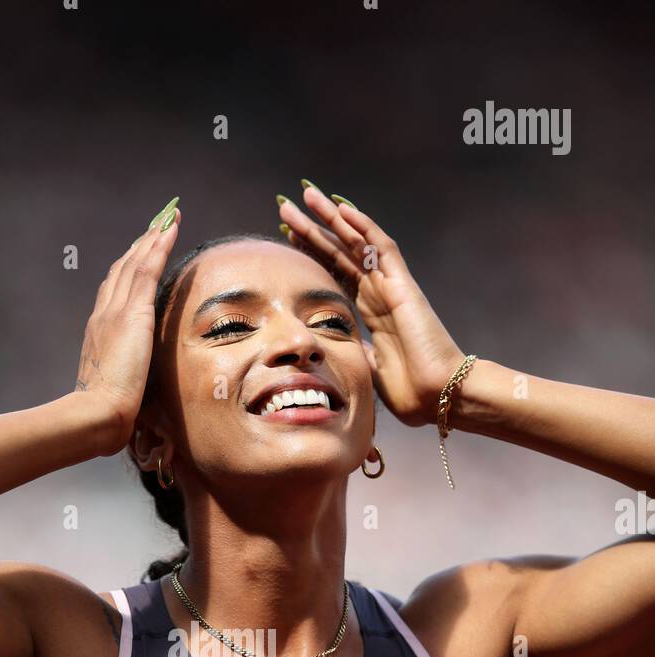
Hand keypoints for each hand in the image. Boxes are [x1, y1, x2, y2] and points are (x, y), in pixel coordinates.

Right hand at [75, 199, 180, 453]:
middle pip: (122, 270)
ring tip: (167, 219)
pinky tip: (169, 230)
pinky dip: (158, 246)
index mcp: (99, 332)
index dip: (128, 269)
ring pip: (134, 263)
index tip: (141, 253)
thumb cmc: (106, 413)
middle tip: (157, 224)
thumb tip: (135, 392)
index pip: (115, 291)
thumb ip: (125, 380)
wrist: (98, 413)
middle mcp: (103, 314)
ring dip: (151, 238)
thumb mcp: (116, 389)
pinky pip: (146, 270)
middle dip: (140, 246)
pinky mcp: (131, 313)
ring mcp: (115, 311)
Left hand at [277, 185, 464, 426]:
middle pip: (340, 252)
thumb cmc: (410, 391)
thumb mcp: (367, 368)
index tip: (286, 239)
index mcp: (369, 312)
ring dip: (331, 219)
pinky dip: (363, 227)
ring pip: (356, 242)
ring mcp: (390, 287)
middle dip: (312, 229)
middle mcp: (378, 293)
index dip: (312, 255)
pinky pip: (382, 248)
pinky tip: (342, 208)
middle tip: (285, 207)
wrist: (437, 396)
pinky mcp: (403, 286)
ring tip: (306, 194)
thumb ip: (353, 351)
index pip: (335, 274)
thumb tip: (333, 345)